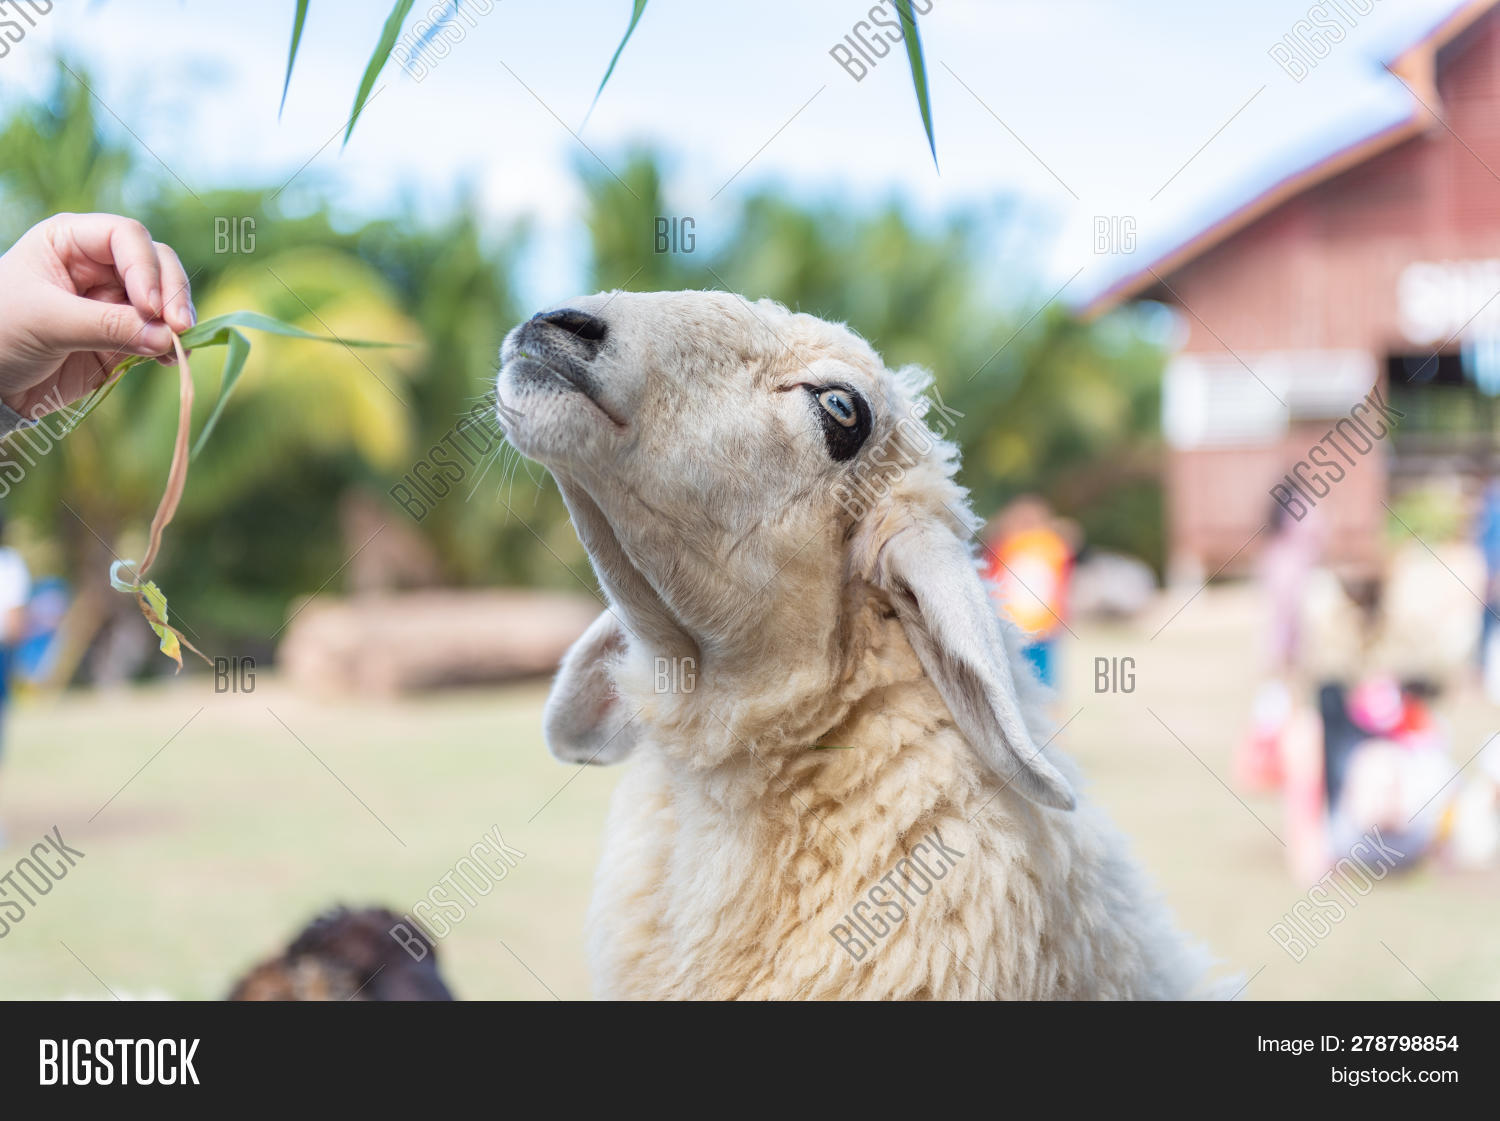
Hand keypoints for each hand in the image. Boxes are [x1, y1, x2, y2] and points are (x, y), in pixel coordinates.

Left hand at [0, 212, 194, 418]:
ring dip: (177, 321)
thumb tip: (167, 338)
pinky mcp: (125, 335)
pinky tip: (171, 359)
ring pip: (165, 298)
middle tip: (180, 328)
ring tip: (178, 348)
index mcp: (70, 241)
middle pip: (156, 263)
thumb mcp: (46, 322)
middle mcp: (99, 265)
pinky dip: (172, 345)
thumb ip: (106, 325)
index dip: (145, 268)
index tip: (150, 308)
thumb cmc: (0, 335)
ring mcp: (115, 301)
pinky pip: (160, 333)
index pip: (125, 237)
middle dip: (171, 294)